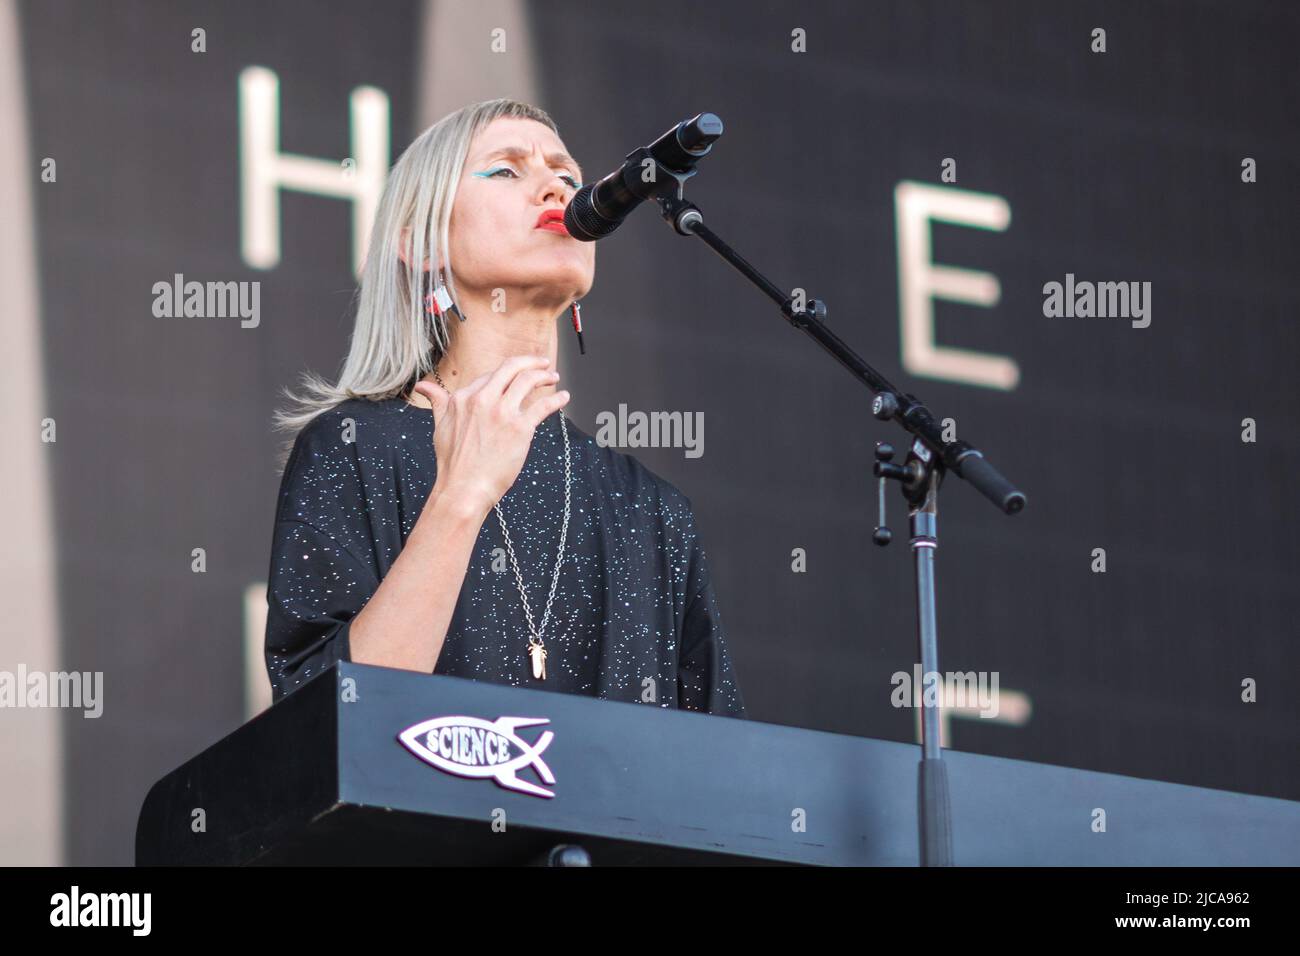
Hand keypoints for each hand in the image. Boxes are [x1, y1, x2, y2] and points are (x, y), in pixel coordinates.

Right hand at [412, 355, 568, 516]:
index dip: (508, 373)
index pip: (491, 375)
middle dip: (530, 362)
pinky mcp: (520, 428)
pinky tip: (564, 398)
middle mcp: (482, 399)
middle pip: (511, 368)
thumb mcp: (440, 426)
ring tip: (553, 378)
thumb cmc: (453, 463)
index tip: (518, 374)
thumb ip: (438, 401)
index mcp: (463, 397)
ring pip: (528, 380)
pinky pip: (543, 405)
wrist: (464, 489)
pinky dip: (556, 399)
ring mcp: (502, 412)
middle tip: (542, 364)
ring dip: (544, 376)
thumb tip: (423, 386)